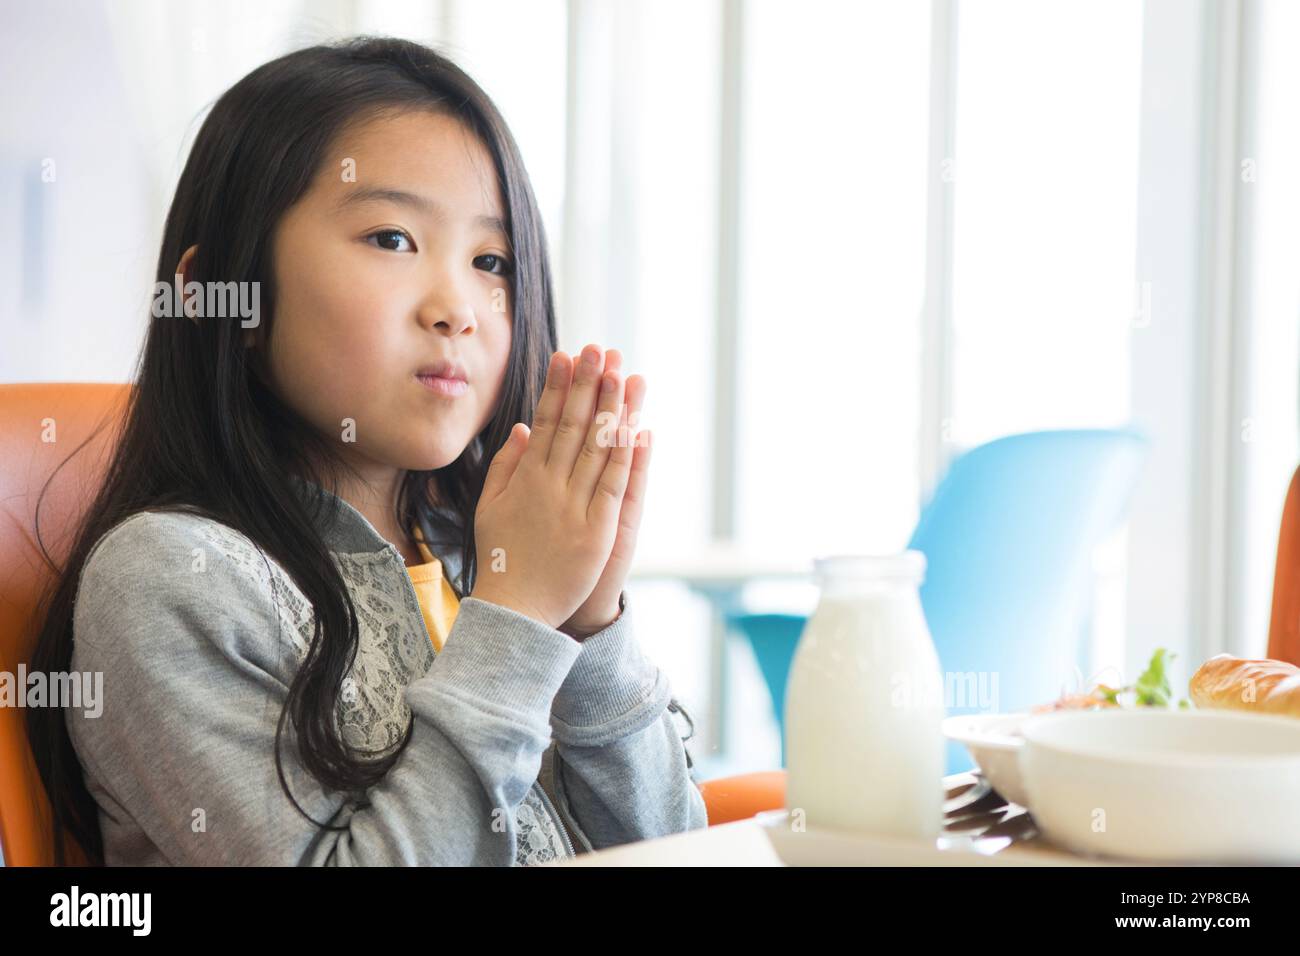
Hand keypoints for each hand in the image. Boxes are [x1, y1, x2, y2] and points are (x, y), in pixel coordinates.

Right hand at [470, 345, 636, 630]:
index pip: (546, 420)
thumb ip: (507, 466)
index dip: (559, 386)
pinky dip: (625, 457)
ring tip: (622, 374)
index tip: (568, 354)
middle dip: (588, 384)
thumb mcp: (491, 507)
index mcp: (525, 478)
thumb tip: (525, 428)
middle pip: (574, 426)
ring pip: (597, 449)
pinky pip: (613, 486)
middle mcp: (550, 486)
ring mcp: (574, 507)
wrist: (515, 610)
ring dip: (611, 409)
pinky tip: (636, 428)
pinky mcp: (597, 530)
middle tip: (599, 349)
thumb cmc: (502, 559)